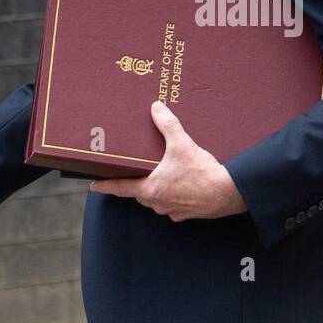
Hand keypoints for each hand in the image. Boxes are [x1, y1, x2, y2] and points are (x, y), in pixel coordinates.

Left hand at [90, 101, 246, 220]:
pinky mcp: (186, 214)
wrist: (228, 193)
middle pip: (139, 193)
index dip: (105, 186)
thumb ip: (167, 125)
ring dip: (156, 190)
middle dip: (136, 184)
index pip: (120, 188)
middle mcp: (158, 203)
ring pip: (156, 200)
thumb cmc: (203, 173)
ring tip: (163, 175)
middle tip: (135, 173)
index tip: (94, 186)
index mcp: (150, 188)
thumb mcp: (182, 144)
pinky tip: (183, 186)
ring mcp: (172, 210)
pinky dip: (174, 197)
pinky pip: (173, 206)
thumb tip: (156, 108)